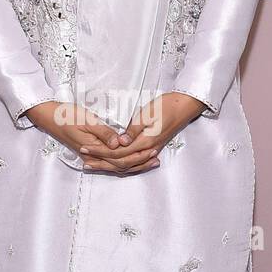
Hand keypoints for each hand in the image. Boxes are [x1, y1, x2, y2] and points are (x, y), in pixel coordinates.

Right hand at [23, 101, 160, 174]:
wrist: (49, 117)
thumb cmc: (67, 115)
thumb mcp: (86, 120)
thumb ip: (103, 132)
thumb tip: (119, 144)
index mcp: (93, 149)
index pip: (119, 158)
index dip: (137, 155)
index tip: (151, 149)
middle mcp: (93, 156)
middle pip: (120, 166)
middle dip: (139, 163)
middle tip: (156, 159)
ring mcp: (91, 156)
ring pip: (116, 166)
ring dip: (133, 165)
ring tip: (150, 162)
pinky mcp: (91, 152)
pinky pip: (110, 163)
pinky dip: (123, 163)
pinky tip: (132, 160)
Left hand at [75, 91, 206, 174]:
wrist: (185, 106)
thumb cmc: (167, 106)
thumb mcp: (147, 114)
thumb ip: (133, 130)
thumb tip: (120, 143)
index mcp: (144, 141)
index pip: (117, 152)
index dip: (100, 151)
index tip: (85, 147)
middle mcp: (147, 149)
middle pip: (121, 163)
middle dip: (102, 162)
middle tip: (85, 162)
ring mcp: (151, 149)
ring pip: (128, 165)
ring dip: (111, 166)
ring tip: (96, 165)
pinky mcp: (153, 146)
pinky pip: (135, 161)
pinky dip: (124, 165)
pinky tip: (117, 164)